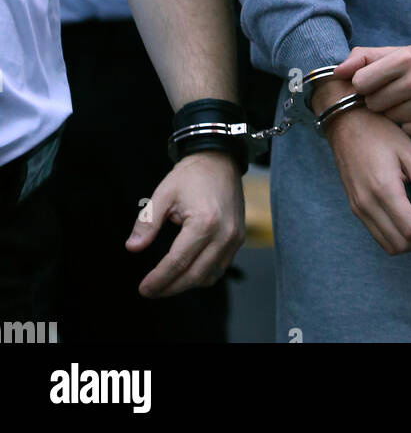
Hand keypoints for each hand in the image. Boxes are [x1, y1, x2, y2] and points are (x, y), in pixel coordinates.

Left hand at [124, 150, 244, 297]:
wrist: (220, 159)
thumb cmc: (191, 175)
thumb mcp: (164, 194)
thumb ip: (147, 222)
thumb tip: (132, 247)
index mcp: (204, 222)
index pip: (177, 262)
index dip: (158, 279)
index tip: (143, 288)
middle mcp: (224, 234)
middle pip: (194, 276)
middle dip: (170, 287)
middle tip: (151, 290)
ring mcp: (234, 238)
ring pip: (209, 277)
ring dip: (187, 284)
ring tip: (167, 283)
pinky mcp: (239, 238)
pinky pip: (220, 267)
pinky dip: (202, 275)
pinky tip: (186, 272)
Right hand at [317, 94, 410, 254]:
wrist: (346, 122)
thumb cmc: (380, 132)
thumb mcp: (410, 152)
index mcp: (383, 190)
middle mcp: (367, 205)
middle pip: (400, 244)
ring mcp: (358, 208)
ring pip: (388, 245)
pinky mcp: (355, 207)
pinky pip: (378, 233)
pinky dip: (398, 236)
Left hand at [331, 44, 410, 138]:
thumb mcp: (402, 52)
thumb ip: (366, 57)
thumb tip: (336, 71)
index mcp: (407, 58)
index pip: (361, 82)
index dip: (364, 85)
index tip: (374, 84)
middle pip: (374, 104)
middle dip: (380, 100)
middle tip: (396, 93)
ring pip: (391, 120)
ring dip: (396, 114)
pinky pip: (409, 133)